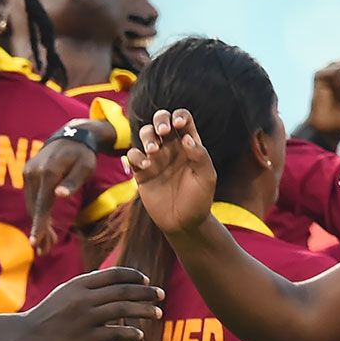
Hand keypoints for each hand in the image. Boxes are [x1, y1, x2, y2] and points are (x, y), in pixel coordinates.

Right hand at [22, 266, 163, 340]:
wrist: (27, 334)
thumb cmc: (49, 313)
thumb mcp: (66, 292)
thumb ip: (87, 286)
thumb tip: (108, 280)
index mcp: (79, 284)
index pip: (113, 274)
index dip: (134, 276)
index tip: (147, 279)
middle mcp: (84, 298)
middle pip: (122, 291)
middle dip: (146, 292)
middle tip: (162, 294)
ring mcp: (85, 318)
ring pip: (122, 310)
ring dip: (143, 311)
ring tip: (158, 313)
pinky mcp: (85, 338)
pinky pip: (113, 333)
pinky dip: (129, 333)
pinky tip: (139, 335)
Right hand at [24, 136, 97, 255]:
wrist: (70, 136)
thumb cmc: (83, 155)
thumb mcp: (85, 168)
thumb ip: (73, 182)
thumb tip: (59, 195)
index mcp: (49, 173)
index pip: (42, 204)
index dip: (39, 225)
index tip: (34, 243)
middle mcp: (34, 173)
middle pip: (35, 208)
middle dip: (40, 230)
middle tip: (46, 251)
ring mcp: (28, 172)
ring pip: (31, 205)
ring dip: (38, 223)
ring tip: (47, 243)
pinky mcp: (27, 173)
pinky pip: (31, 197)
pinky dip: (37, 212)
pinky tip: (44, 225)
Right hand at [127, 109, 215, 235]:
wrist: (184, 223)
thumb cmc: (199, 200)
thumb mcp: (206, 178)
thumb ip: (200, 156)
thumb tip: (185, 137)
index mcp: (189, 144)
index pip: (183, 120)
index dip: (180, 117)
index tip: (179, 126)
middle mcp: (171, 147)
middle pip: (161, 120)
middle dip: (160, 120)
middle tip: (164, 131)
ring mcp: (156, 158)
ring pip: (146, 134)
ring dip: (148, 137)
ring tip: (154, 151)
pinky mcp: (142, 172)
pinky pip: (133, 155)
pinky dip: (137, 156)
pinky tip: (147, 166)